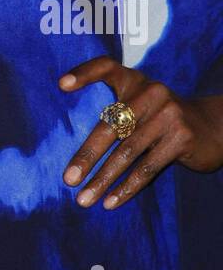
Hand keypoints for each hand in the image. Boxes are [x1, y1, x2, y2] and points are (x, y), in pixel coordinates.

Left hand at [58, 57, 222, 210]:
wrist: (212, 128)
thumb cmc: (162, 120)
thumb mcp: (141, 108)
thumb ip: (115, 116)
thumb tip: (76, 154)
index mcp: (135, 80)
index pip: (107, 66)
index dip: (85, 73)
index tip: (61, 85)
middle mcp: (151, 92)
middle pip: (110, 125)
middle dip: (87, 156)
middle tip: (68, 179)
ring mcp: (168, 114)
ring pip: (127, 153)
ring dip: (103, 180)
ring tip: (84, 199)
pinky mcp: (181, 138)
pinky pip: (147, 168)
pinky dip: (126, 188)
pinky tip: (110, 202)